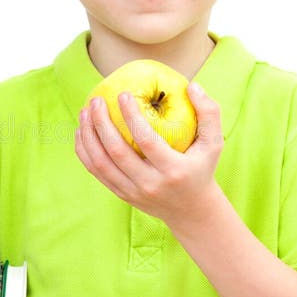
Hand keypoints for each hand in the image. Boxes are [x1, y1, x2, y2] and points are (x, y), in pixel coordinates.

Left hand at [75, 82, 222, 228]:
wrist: (191, 210)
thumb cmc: (201, 168)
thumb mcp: (214, 143)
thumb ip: (209, 113)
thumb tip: (192, 86)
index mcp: (173, 170)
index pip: (147, 141)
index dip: (131, 116)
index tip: (123, 94)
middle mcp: (150, 184)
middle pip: (117, 152)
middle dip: (101, 123)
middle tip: (96, 100)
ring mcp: (133, 192)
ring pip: (101, 163)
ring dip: (89, 136)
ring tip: (85, 112)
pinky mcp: (121, 194)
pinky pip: (96, 172)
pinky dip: (85, 151)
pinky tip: (82, 131)